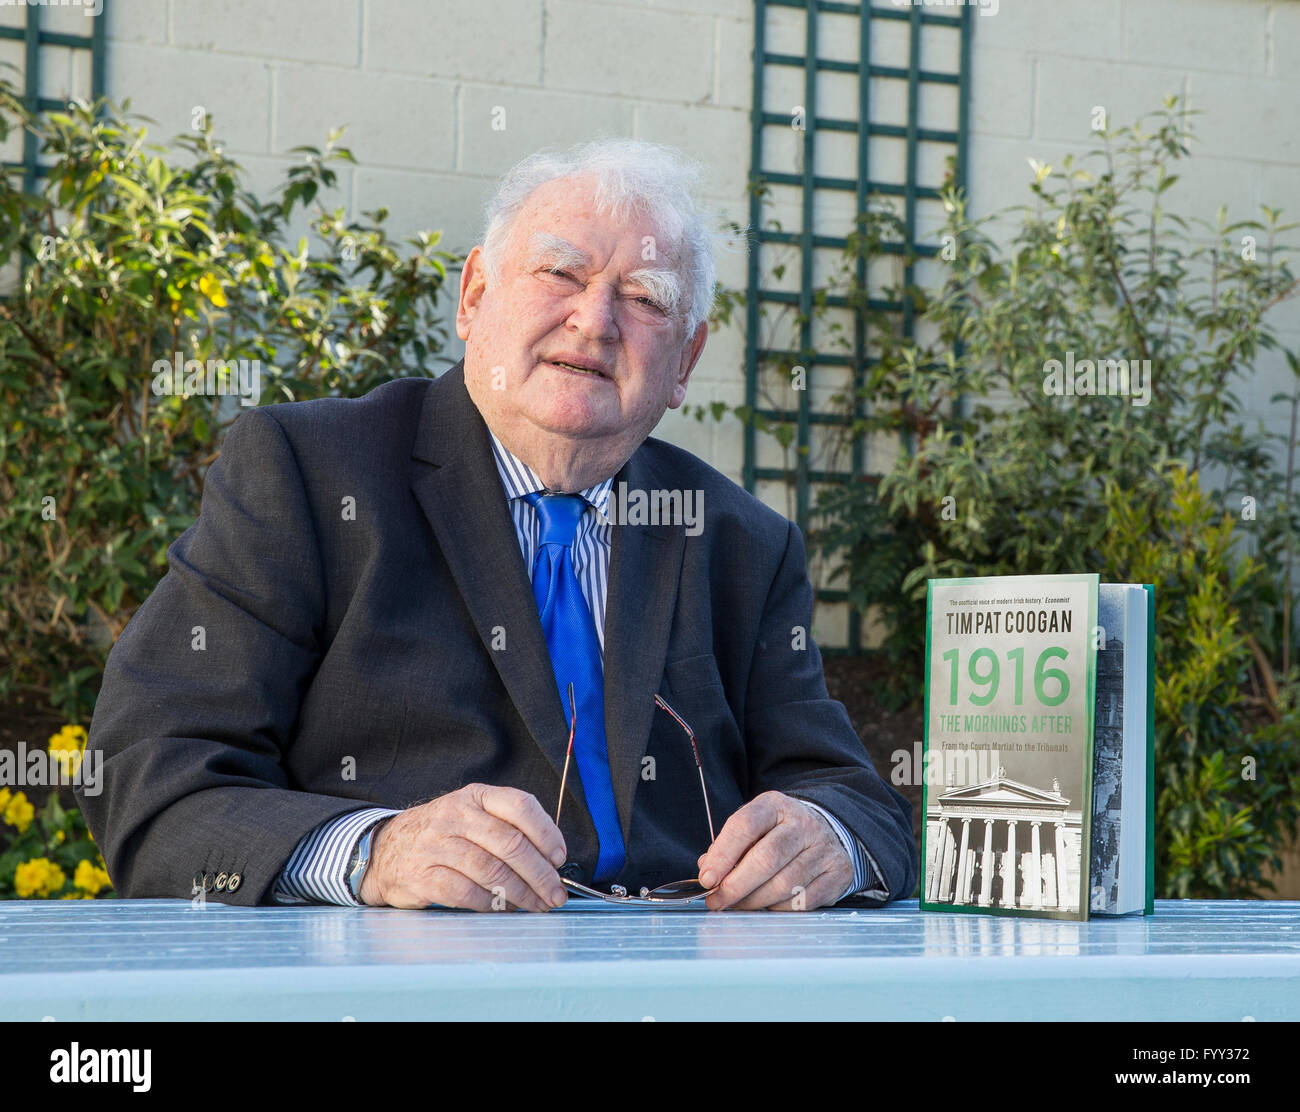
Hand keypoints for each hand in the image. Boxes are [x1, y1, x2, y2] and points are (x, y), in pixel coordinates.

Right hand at [358, 783, 567, 911]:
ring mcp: (437, 845)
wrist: (387, 849)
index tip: (559, 858)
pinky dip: (492, 905)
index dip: (546, 833)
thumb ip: (507, 828)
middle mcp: (456, 816)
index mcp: (475, 796)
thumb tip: (550, 860)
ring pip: (493, 871)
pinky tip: (505, 909)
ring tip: (537, 904)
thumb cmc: (442, 835)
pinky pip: (468, 893)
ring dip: (522, 894)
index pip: (520, 805)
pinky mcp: (424, 876)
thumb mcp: (472, 815)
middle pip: (510, 843)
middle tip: (555, 892)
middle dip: (540, 873)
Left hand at [696, 791, 852, 910]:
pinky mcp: (838, 873)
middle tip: (717, 901)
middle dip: (736, 885)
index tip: (707, 879)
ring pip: (784, 884)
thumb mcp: (754, 827)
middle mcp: (803, 823)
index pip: (745, 826)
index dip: (722, 855)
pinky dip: (779, 909)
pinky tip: (767, 906)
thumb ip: (729, 846)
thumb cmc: (779, 833)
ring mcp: (823, 848)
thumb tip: (709, 871)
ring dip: (754, 901)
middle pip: (766, 858)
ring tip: (738, 906)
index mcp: (775, 805)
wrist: (827, 831)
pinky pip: (803, 901)